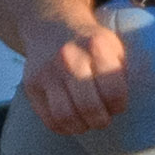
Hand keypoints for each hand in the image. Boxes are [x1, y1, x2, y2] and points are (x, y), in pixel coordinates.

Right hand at [21, 16, 130, 134]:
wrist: (52, 26)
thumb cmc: (91, 44)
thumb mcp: (113, 46)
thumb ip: (122, 71)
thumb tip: (122, 104)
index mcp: (95, 46)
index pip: (113, 90)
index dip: (119, 105)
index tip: (118, 106)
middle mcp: (68, 58)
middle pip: (89, 106)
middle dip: (101, 120)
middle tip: (104, 119)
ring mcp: (46, 72)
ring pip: (65, 115)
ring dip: (81, 127)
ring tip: (88, 123)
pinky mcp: (31, 85)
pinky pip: (48, 118)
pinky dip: (63, 128)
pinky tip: (72, 123)